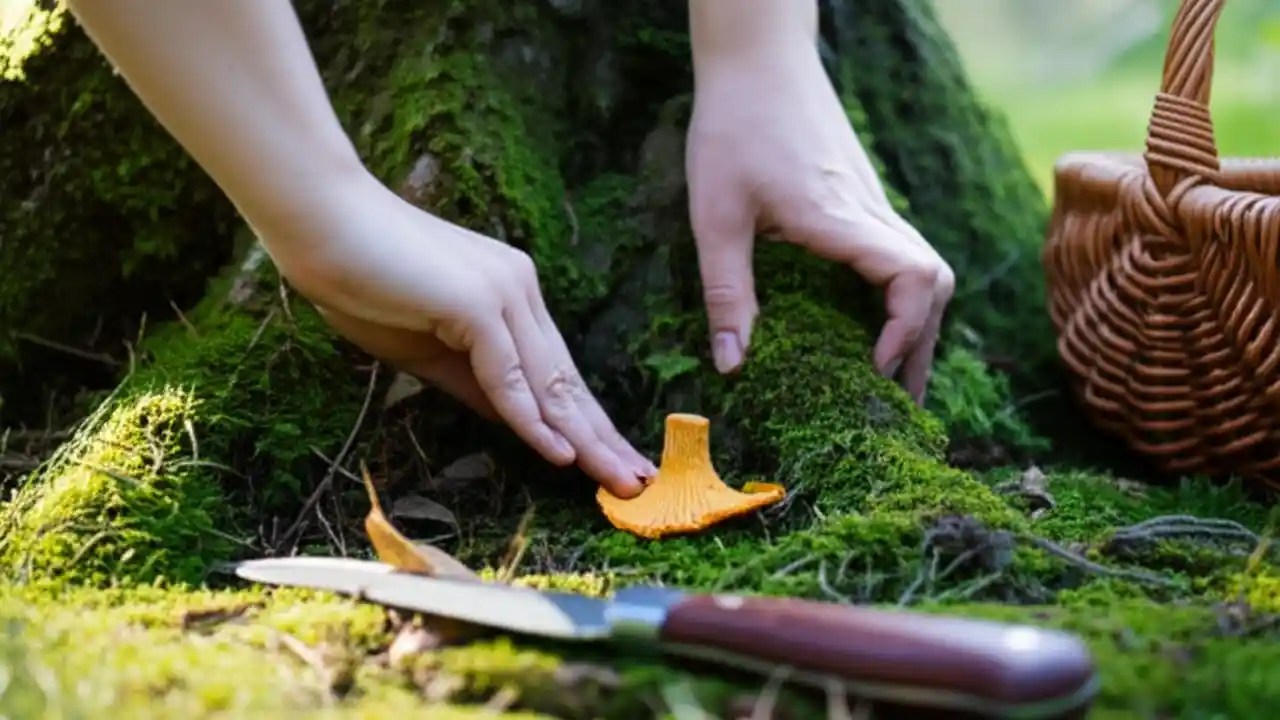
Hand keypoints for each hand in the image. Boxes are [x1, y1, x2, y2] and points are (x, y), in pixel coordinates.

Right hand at [262, 173, 654, 496]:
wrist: (319, 220)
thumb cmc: (362, 278)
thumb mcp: (427, 348)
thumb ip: (475, 382)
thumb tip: (516, 423)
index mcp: (511, 294)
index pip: (556, 372)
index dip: (585, 422)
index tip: (611, 460)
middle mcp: (519, 290)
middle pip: (566, 381)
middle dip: (602, 438)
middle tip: (638, 484)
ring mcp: (502, 293)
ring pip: (549, 382)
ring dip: (585, 440)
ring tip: (620, 483)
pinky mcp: (475, 302)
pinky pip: (508, 377)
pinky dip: (533, 421)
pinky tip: (561, 456)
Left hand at [685, 44, 954, 404]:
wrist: (757, 59)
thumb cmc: (733, 127)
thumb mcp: (713, 216)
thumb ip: (725, 292)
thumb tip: (732, 366)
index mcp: (840, 218)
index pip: (913, 280)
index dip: (904, 333)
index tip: (870, 370)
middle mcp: (870, 213)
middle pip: (934, 285)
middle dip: (921, 347)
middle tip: (891, 401)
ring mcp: (872, 203)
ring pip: (925, 270)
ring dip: (915, 325)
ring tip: (887, 375)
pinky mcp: (862, 198)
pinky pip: (901, 255)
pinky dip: (900, 298)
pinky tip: (869, 323)